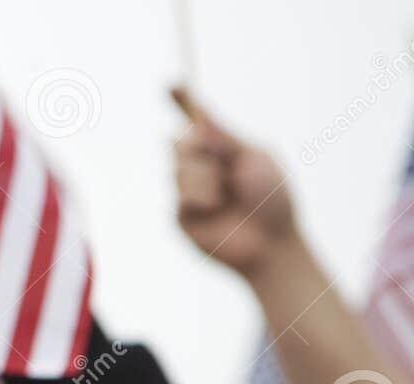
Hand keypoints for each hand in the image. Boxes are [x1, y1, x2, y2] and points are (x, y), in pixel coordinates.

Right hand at [172, 88, 297, 277]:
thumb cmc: (272, 199)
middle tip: (223, 163)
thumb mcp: (253, 157)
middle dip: (198, 148)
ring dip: (206, 178)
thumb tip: (199, 116)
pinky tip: (217, 211)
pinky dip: (203, 198)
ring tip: (226, 196)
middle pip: (180, 142)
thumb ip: (224, 137)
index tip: (171, 82)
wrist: (270, 242)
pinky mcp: (180, 217)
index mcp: (223, 150)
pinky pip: (180, 196)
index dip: (183, 102)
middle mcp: (202, 169)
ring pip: (178, 168)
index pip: (196, 123)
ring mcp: (188, 193)